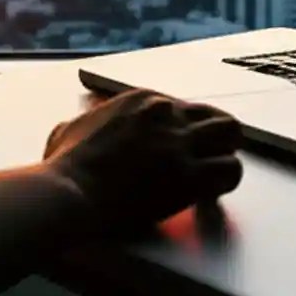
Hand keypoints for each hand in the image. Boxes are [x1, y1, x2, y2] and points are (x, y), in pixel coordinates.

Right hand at [44, 89, 242, 228]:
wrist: (67, 193)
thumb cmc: (64, 167)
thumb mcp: (71, 128)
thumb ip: (89, 120)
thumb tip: (84, 120)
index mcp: (142, 100)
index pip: (183, 107)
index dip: (183, 131)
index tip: (178, 149)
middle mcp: (166, 113)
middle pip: (213, 115)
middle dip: (214, 136)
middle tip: (208, 157)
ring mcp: (180, 142)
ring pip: (230, 134)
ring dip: (224, 154)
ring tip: (214, 173)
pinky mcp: (189, 174)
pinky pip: (230, 170)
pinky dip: (224, 182)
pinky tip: (210, 195)